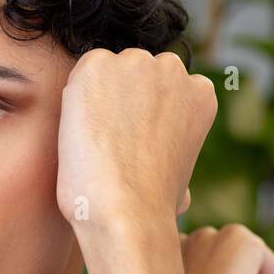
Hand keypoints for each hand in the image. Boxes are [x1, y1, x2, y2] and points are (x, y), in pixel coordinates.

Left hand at [56, 47, 216, 232]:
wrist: (127, 210)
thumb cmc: (152, 206)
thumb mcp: (183, 180)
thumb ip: (175, 156)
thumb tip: (180, 191)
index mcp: (199, 92)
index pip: (161, 88)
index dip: (141, 115)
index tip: (132, 142)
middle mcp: (171, 68)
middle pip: (134, 73)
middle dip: (121, 100)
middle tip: (110, 141)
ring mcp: (134, 63)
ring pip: (106, 73)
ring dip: (96, 98)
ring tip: (96, 140)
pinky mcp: (96, 66)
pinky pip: (79, 76)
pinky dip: (74, 101)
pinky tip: (81, 133)